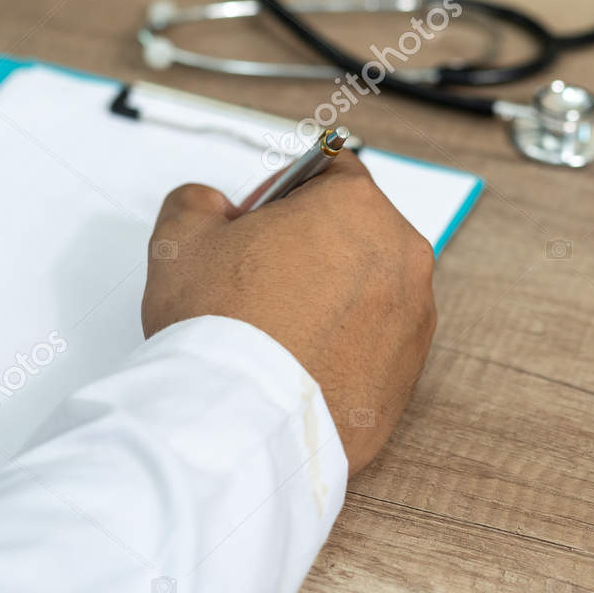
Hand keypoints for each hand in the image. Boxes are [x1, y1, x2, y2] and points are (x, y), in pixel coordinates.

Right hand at [142, 153, 435, 473]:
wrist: (244, 423)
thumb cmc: (221, 327)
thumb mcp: (181, 240)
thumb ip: (198, 202)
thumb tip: (213, 207)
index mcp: (356, 206)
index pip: (330, 169)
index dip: (286, 192)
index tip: (259, 221)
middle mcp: (401, 255)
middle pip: (356, 230)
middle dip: (313, 245)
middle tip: (261, 278)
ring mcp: (413, 317)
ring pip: (371, 286)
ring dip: (333, 294)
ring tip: (279, 328)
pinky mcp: (409, 373)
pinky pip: (377, 341)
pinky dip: (346, 344)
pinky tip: (300, 362)